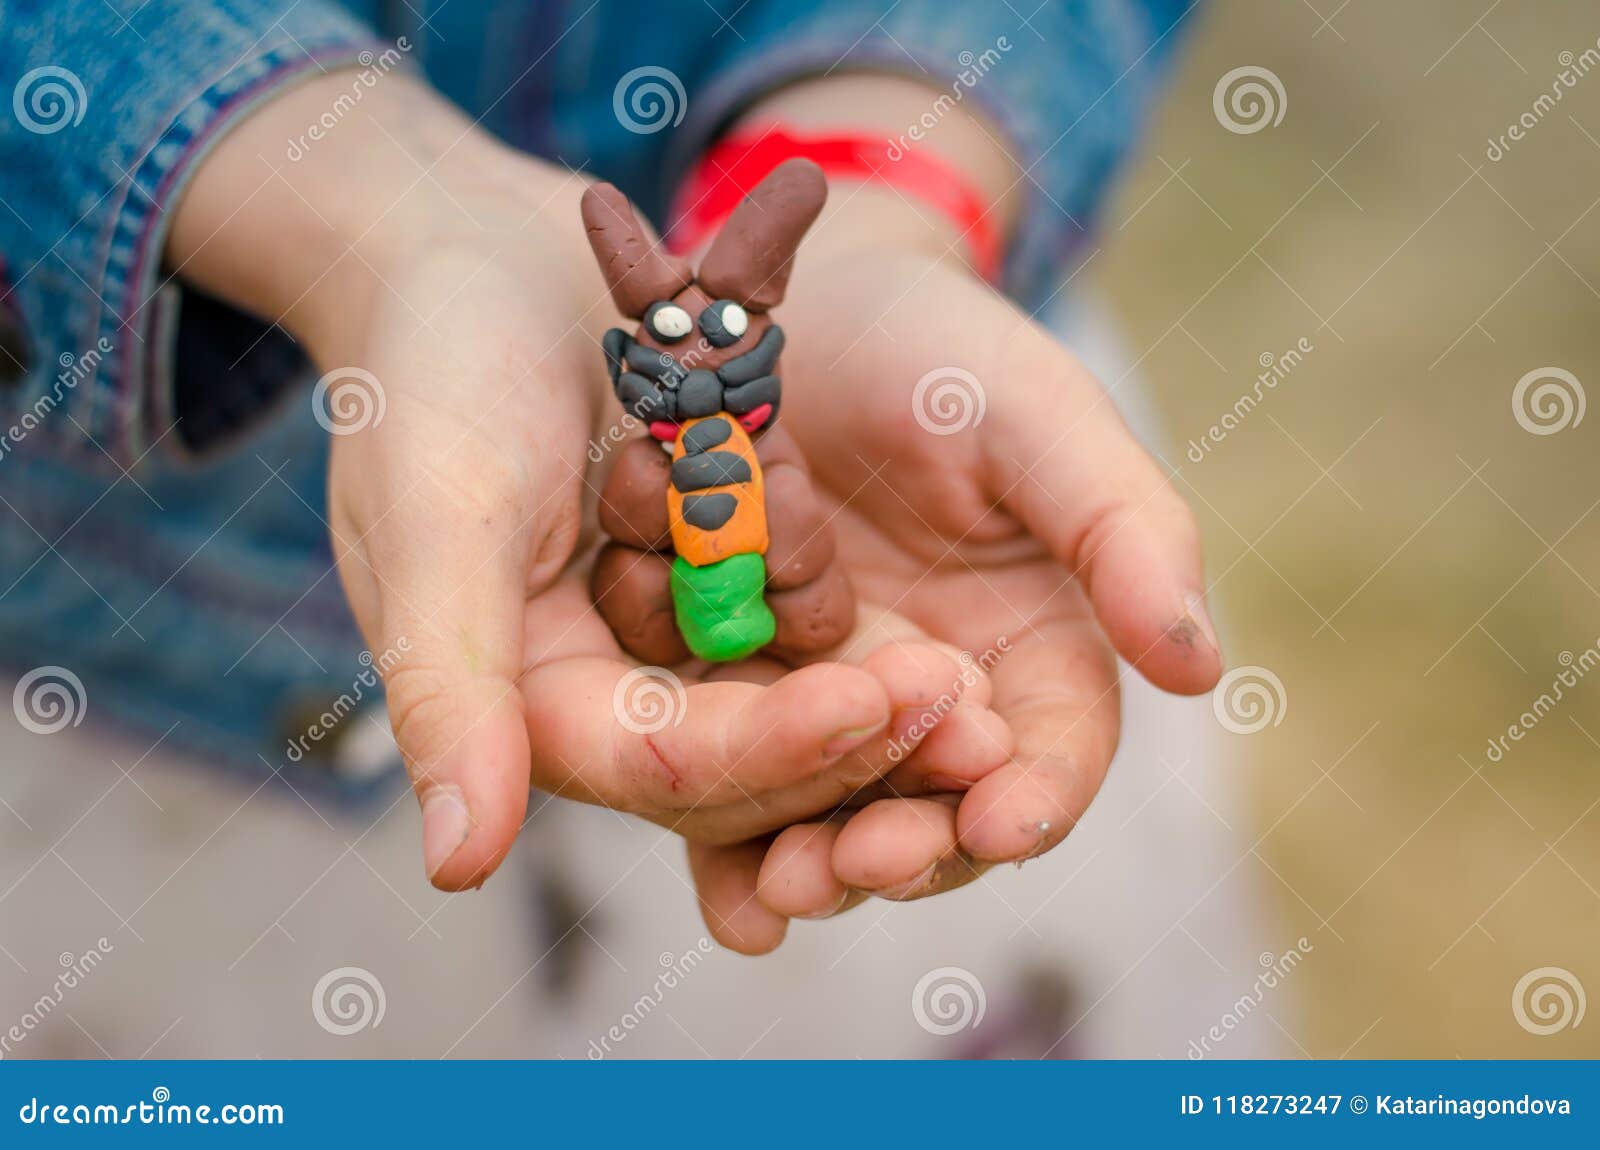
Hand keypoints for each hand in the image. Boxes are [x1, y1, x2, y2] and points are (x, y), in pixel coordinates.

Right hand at [169, 74, 992, 909]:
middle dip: (851, 739)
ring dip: (885, 706)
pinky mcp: (726, 582)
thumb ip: (447, 687)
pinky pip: (815, 635)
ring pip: (798, 708)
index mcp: (532, 703)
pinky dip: (875, 640)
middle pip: (750, 760)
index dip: (773, 750)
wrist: (478, 256)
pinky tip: (957, 645)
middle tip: (961, 698)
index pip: (668, 765)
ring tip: (976, 684)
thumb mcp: (435, 521)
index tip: (874, 705)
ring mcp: (677, 641)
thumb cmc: (436, 373)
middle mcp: (612, 692)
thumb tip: (458, 867)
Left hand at [690, 188, 1225, 933]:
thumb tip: (1201, 667)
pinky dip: (728, 845)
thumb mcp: (1039, 419)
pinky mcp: (737, 694)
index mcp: (1034, 645)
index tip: (1007, 823)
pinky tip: (720, 896)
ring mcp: (832, 704)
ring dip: (816, 860)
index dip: (1037, 791)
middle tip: (863, 867)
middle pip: (940, 805)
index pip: (1052, 746)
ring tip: (781, 886)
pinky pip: (736, 780)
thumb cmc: (937, 354)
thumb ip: (1122, 531)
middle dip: (911, 846)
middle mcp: (937, 697)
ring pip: (837, 812)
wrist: (789, 310)